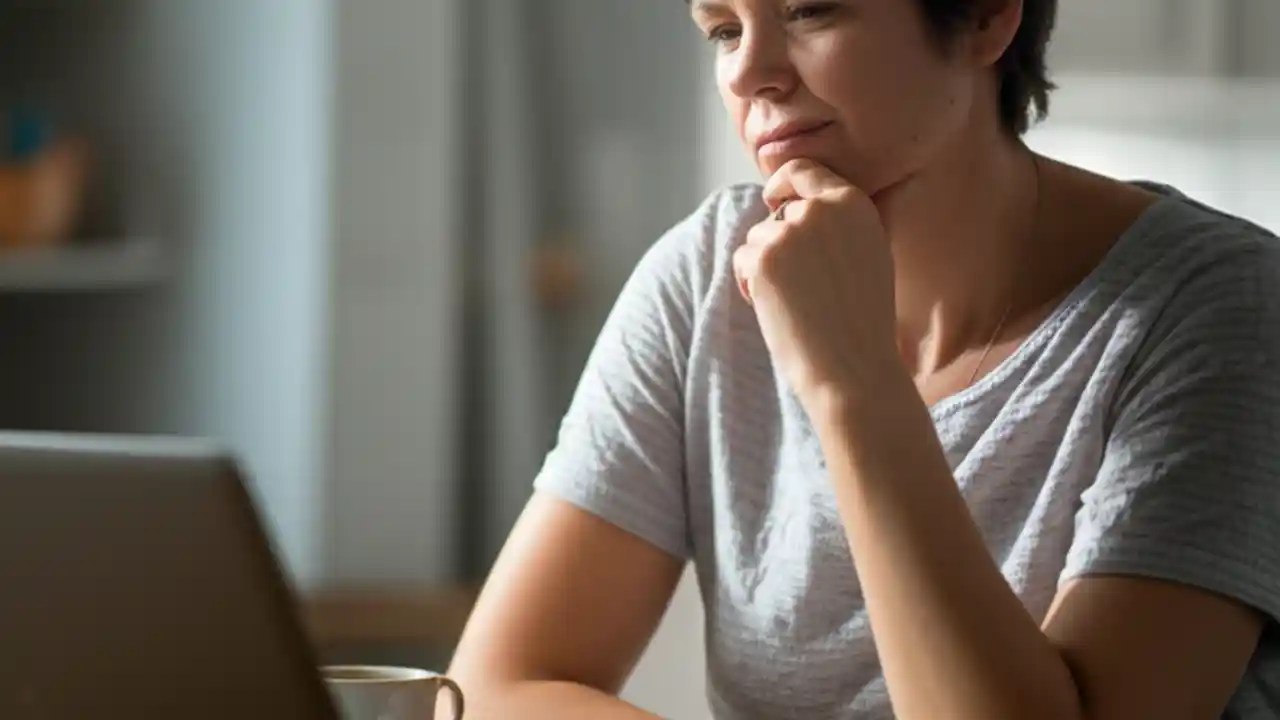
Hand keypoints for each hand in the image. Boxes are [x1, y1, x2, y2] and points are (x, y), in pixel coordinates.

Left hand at [733, 159, 901, 412]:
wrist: (854, 366)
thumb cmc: (862, 321)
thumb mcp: (868, 254)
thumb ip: (837, 225)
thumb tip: (790, 208)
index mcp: (854, 204)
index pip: (804, 171)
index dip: (782, 183)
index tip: (773, 199)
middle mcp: (822, 209)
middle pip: (778, 213)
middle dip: (778, 245)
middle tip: (799, 288)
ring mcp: (790, 231)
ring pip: (757, 238)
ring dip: (764, 267)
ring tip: (795, 303)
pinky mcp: (763, 257)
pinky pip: (742, 260)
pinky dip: (749, 284)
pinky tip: (777, 310)